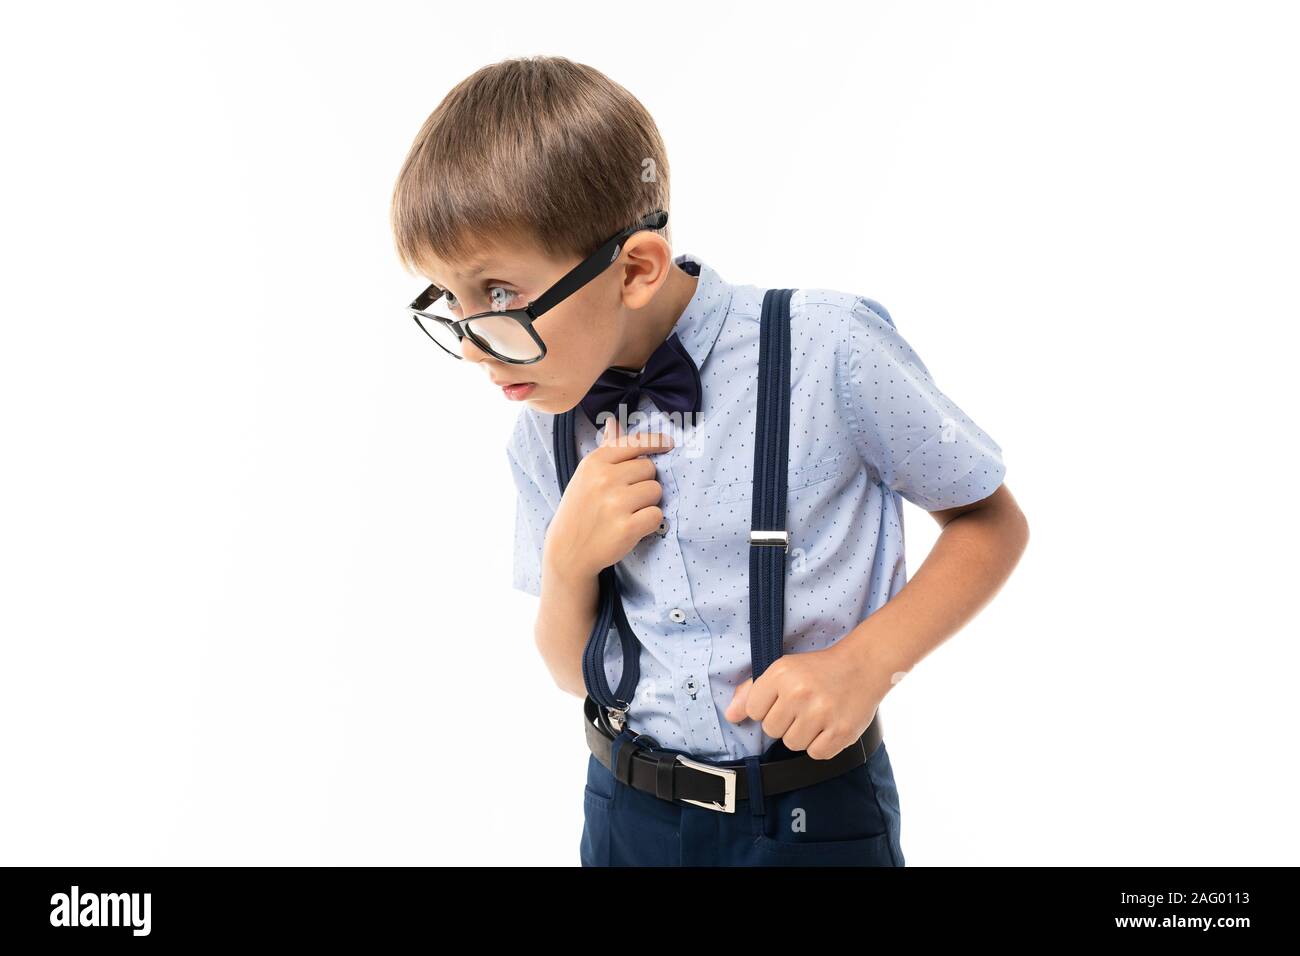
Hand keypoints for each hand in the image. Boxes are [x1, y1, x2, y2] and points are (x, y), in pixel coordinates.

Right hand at [543, 414, 673, 579]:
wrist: (567, 550)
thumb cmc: (580, 509)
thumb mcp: (586, 475)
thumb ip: (605, 449)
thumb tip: (613, 422)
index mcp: (595, 462)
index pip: (636, 443)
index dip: (657, 442)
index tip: (669, 444)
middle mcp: (604, 479)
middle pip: (650, 469)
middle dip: (646, 482)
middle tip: (628, 497)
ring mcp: (615, 503)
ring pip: (656, 491)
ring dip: (648, 503)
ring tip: (628, 512)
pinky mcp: (626, 527)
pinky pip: (657, 515)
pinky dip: (650, 523)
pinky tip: (633, 527)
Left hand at [723, 641, 887, 759]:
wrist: (863, 666)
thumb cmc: (818, 670)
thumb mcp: (782, 670)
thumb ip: (752, 692)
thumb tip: (731, 716)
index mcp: (781, 674)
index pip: (753, 711)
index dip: (767, 709)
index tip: (784, 699)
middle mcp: (799, 693)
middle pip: (772, 731)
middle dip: (785, 722)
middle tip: (803, 707)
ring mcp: (821, 714)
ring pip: (792, 744)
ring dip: (802, 735)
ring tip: (816, 716)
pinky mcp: (841, 732)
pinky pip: (816, 754)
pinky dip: (821, 745)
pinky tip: (828, 727)